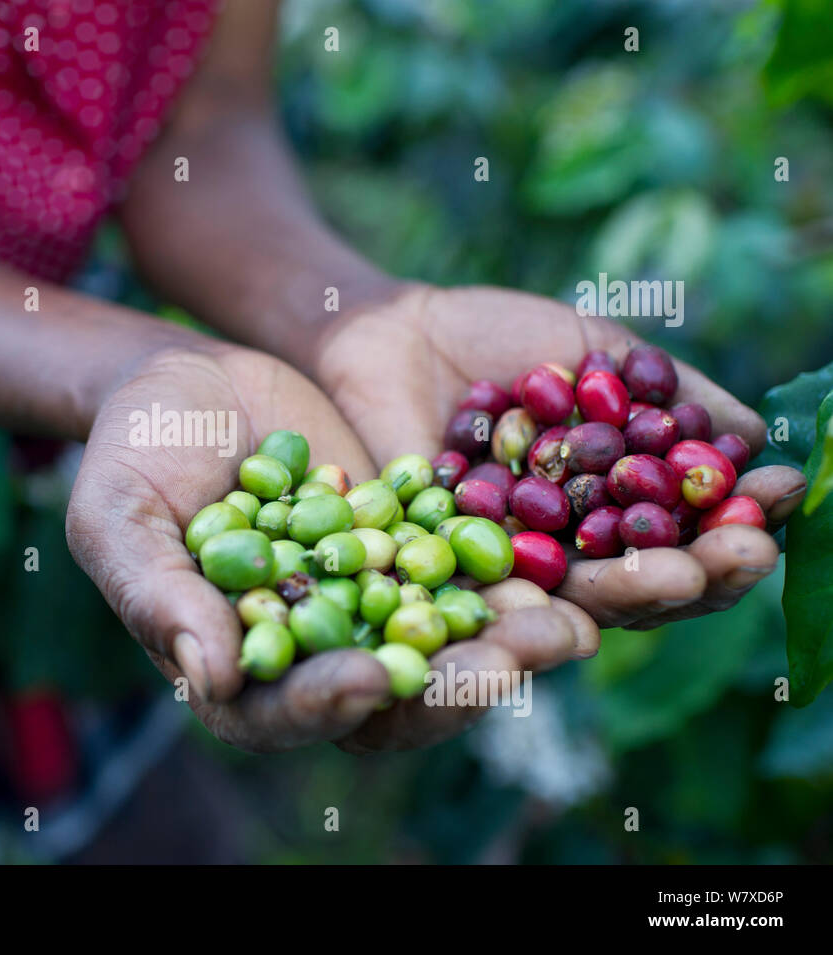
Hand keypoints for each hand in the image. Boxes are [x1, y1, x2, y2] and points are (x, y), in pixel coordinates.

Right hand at [67, 344, 583, 753]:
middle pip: (385, 696)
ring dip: (507, 643)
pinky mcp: (409, 545)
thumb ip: (155, 595)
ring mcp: (366, 601)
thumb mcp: (118, 516)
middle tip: (511, 665)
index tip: (374, 680)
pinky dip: (516, 573)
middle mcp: (310, 651)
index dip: (327, 705)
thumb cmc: (130, 451)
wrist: (187, 380)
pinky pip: (466, 570)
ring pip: (444, 644)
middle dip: (452, 689)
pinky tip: (572, 561)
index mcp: (231, 667)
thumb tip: (212, 677)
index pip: (280, 714)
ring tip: (570, 626)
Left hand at [313, 284, 806, 634]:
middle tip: (747, 552)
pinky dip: (538, 601)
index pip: (694, 530)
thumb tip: (757, 436)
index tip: (781, 490)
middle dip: (705, 569)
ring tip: (684, 576)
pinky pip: (495, 597)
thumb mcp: (598, 352)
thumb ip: (671, 394)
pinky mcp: (449, 574)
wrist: (393, 331)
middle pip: (650, 582)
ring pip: (583, 600)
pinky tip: (582, 602)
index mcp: (619, 506)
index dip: (740, 516)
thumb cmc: (499, 340)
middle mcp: (574, 550)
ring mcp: (512, 567)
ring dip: (640, 593)